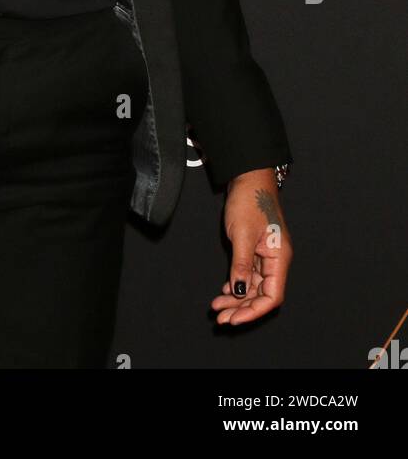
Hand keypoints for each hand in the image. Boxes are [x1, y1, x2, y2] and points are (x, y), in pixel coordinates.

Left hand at [210, 168, 293, 324]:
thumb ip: (241, 265)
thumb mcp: (241, 234)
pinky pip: (249, 275)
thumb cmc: (249, 201)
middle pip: (262, 295)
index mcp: (279, 258)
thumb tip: (240, 293)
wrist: (249, 178)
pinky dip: (237, 285)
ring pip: (254, 287)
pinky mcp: (257, 251)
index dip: (254, 311)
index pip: (272, 296)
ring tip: (217, 307)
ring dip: (237, 299)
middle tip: (220, 318)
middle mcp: (276, 260)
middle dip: (242, 309)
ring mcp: (266, 256)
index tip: (234, 319)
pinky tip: (224, 292)